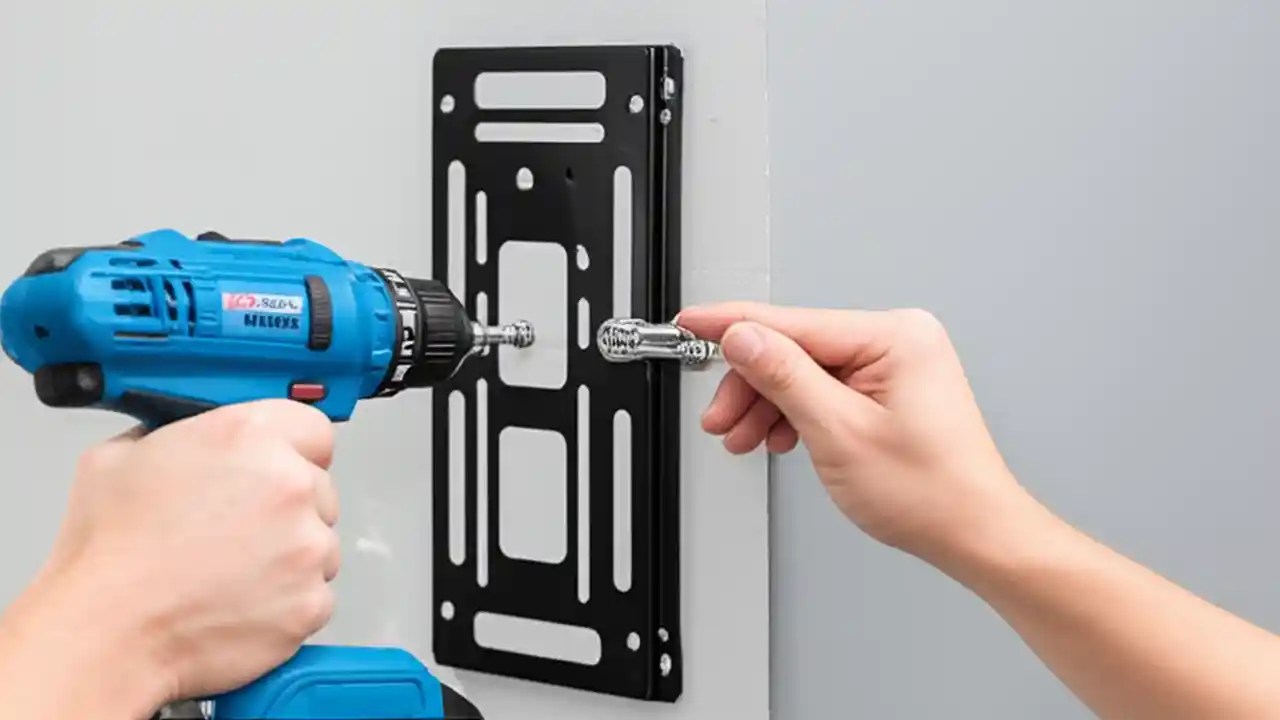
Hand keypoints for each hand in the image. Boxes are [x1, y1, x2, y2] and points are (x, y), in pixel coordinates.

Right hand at [14, 399, 339, 713]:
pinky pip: (314, 595)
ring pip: (319, 544)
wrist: (107, 632)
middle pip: (317, 489)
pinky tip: (238, 603)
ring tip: (228, 573)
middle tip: (236, 531)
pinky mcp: (312, 600)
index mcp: (248, 436)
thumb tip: (190, 445)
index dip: (294, 451)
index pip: (312, 430)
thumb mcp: (121, 458)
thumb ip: (174, 439)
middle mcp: (289, 484)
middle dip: (286, 509)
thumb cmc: (109, 555)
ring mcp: (308, 545)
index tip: (278, 469)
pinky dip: (286, 603)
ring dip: (289, 557)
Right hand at [680, 303, 1036, 560]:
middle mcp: (898, 340)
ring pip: (804, 372)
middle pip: (794, 349)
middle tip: (721, 419)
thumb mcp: (839, 431)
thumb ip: (783, 377)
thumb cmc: (932, 491)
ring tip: (746, 438)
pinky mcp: (887, 388)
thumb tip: (742, 337)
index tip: (692, 323)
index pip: (792, 321)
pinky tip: (778, 436)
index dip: (733, 325)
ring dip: (768, 405)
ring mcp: (894, 364)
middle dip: (751, 386)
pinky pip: (825, 388)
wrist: (973, 533)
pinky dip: (795, 413)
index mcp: (895, 336)